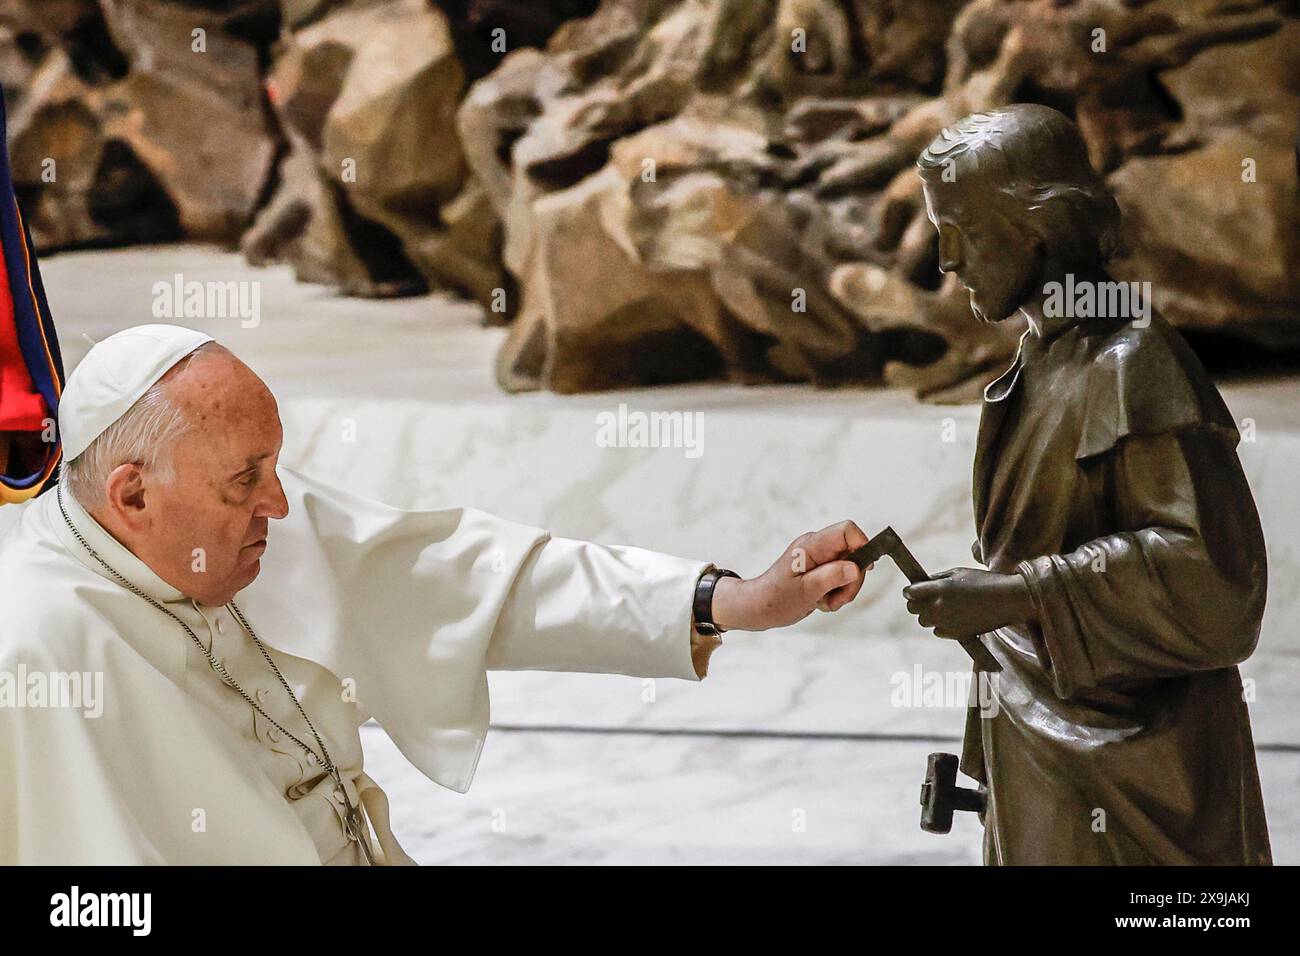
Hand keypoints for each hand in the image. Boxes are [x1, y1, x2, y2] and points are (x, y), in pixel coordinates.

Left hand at [712, 521, 869, 631]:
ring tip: (825, 602)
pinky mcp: (821, 569)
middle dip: (852, 579)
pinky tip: (822, 601)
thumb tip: (856, 568)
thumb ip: (831, 577)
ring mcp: (819, 558)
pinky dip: (838, 592)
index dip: (862, 546)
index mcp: (811, 546)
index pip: (847, 530)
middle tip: (837, 599)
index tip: (863, 571)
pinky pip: (842, 577)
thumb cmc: (775, 599)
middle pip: (854, 552)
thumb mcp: (806, 592)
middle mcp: (817, 547)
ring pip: (851, 568)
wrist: (759, 608)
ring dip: (844, 590)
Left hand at [903, 567, 1034, 639]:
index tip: (913, 591)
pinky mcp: (956, 634)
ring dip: (928, 615)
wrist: (1007, 599)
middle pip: (913, 609)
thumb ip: (937, 579)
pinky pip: (938, 631)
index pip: (910, 593)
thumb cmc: (983, 582)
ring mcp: (947, 622)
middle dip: (916, 603)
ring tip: (942, 608)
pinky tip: (954, 617)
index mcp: (939, 589)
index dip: (910, 591)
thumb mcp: (959, 573)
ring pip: (924, 621)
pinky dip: (942, 626)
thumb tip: (921, 584)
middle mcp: (939, 607)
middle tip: (926, 599)